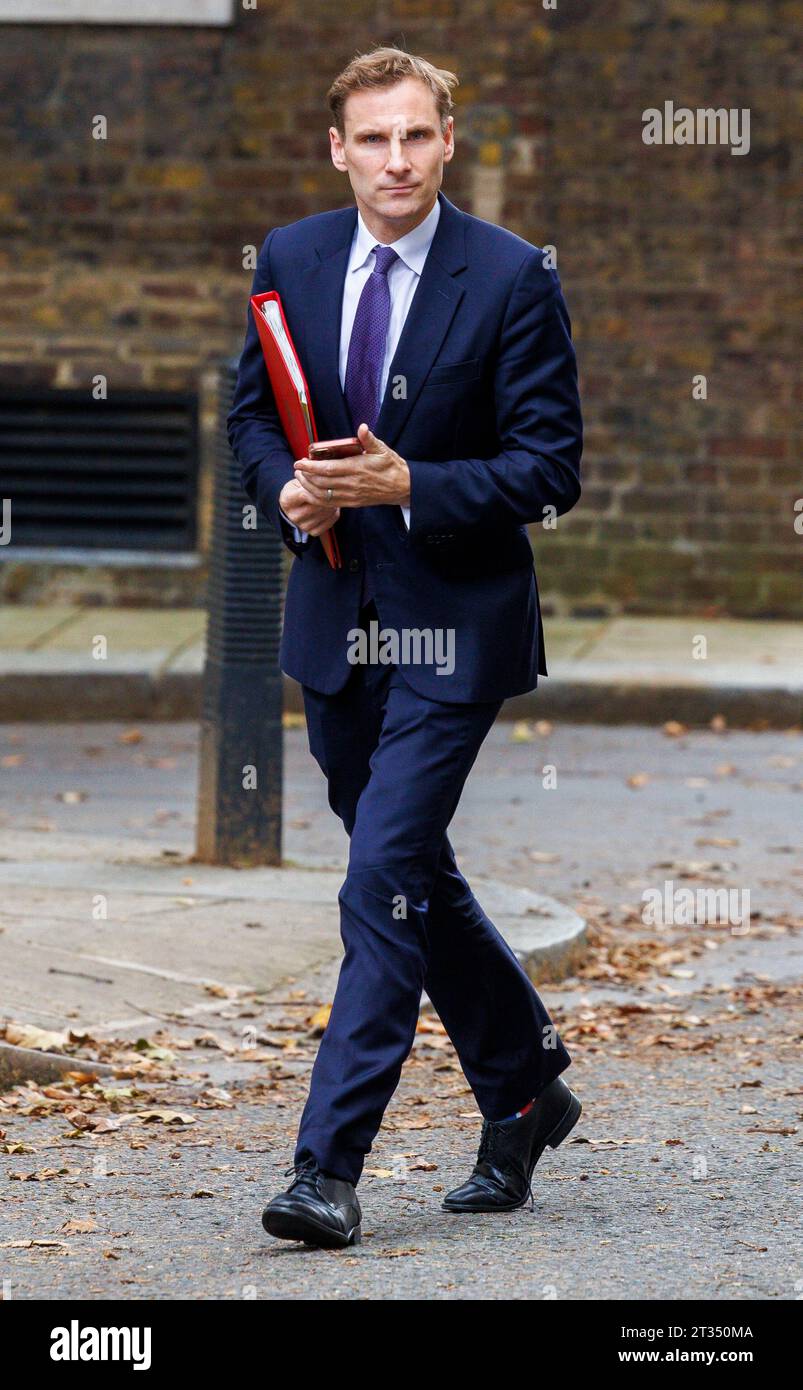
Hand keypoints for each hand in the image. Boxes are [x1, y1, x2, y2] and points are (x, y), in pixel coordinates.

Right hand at [279, 477, 339, 536]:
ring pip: (324, 514)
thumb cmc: (298, 488)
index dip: (317, 486)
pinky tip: (333, 508)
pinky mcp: (312, 532)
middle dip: (327, 496)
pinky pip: (328, 523)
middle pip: (316, 505)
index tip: (325, 481)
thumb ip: (308, 476)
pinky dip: (334, 515)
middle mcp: (293, 515)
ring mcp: (302, 526)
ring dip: (332, 504)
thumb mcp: (298, 480)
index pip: (305, 493)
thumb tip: (319, 469)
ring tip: (333, 497)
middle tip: (334, 489)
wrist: (296, 505)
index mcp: (286, 500)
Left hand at [293, 423, 410, 509]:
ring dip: (309, 487)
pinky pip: (330, 504)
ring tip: (301, 479)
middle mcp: (352, 483)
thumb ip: (369, 439)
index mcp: (357, 468)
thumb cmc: (391, 466)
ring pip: (323, 495)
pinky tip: (311, 492)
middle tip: (297, 469)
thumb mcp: (382, 449)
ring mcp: (352, 495)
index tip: (300, 462)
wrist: (402, 487)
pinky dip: (317, 499)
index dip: (311, 467)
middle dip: (306, 476)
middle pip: (321, 483)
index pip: (328, 469)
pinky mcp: (353, 503)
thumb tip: (362, 427)